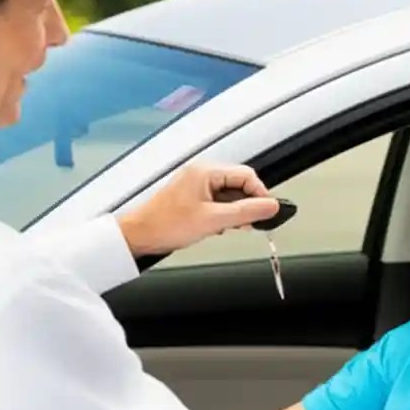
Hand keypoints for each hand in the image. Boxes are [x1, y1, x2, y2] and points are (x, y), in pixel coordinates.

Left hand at [117, 163, 279, 256]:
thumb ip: (246, 212)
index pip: (246, 176)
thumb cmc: (165, 225)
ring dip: (234, 212)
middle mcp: (201, 174)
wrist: (138, 237)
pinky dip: (223, 214)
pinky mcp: (192, 198)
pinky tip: (217, 227)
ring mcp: (196, 185)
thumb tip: (271, 206)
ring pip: (229, 195)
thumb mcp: (213, 220)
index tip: (266, 212)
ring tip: (229, 227)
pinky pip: (217, 202)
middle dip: (247, 205)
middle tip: (249, 222)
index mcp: (206, 172)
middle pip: (239, 184)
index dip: (259, 194)